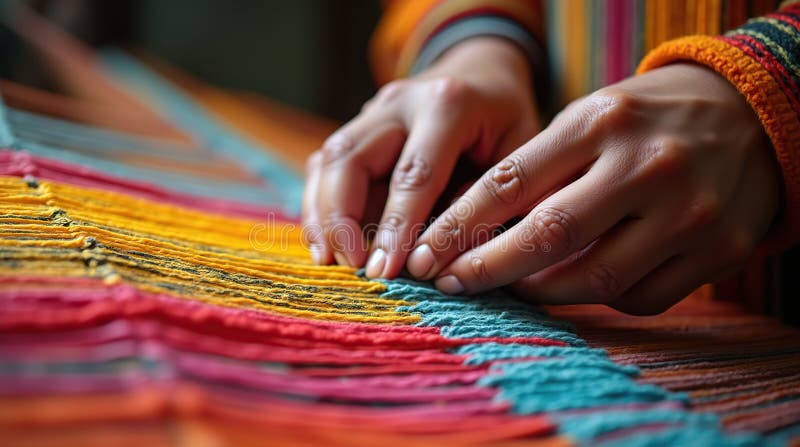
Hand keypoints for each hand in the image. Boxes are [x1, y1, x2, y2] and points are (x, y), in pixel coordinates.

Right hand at [303, 37, 540, 277]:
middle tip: (353, 268)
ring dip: (323, 216)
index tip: (385, 271)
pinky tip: (326, 245)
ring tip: (331, 262)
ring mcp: (372, 110)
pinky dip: (319, 206)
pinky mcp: (357, 126)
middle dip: (343, 219)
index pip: (413, 173)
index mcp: (448, 105)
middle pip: (351, 159)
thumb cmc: (507, 124)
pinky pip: (325, 165)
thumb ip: (487, 200)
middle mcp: (401, 101)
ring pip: (328, 160)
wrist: (485, 74)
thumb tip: (446, 257)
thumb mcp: (518, 156)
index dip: (395, 226)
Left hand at [408, 63, 780, 314]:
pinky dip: (597, 299)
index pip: (511, 182)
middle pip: (546, 237)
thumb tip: (475, 231)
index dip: (459, 225)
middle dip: (486, 267)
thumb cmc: (647, 118)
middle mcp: (645, 167)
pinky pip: (638, 297)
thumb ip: (540, 167)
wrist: (752, 116)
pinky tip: (577, 285)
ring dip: (538, 291)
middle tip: (451, 283)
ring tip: (511, 286)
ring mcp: (688, 213)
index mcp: (602, 122)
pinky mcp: (717, 252)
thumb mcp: (591, 117)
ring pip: (592, 280)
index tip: (427, 255)